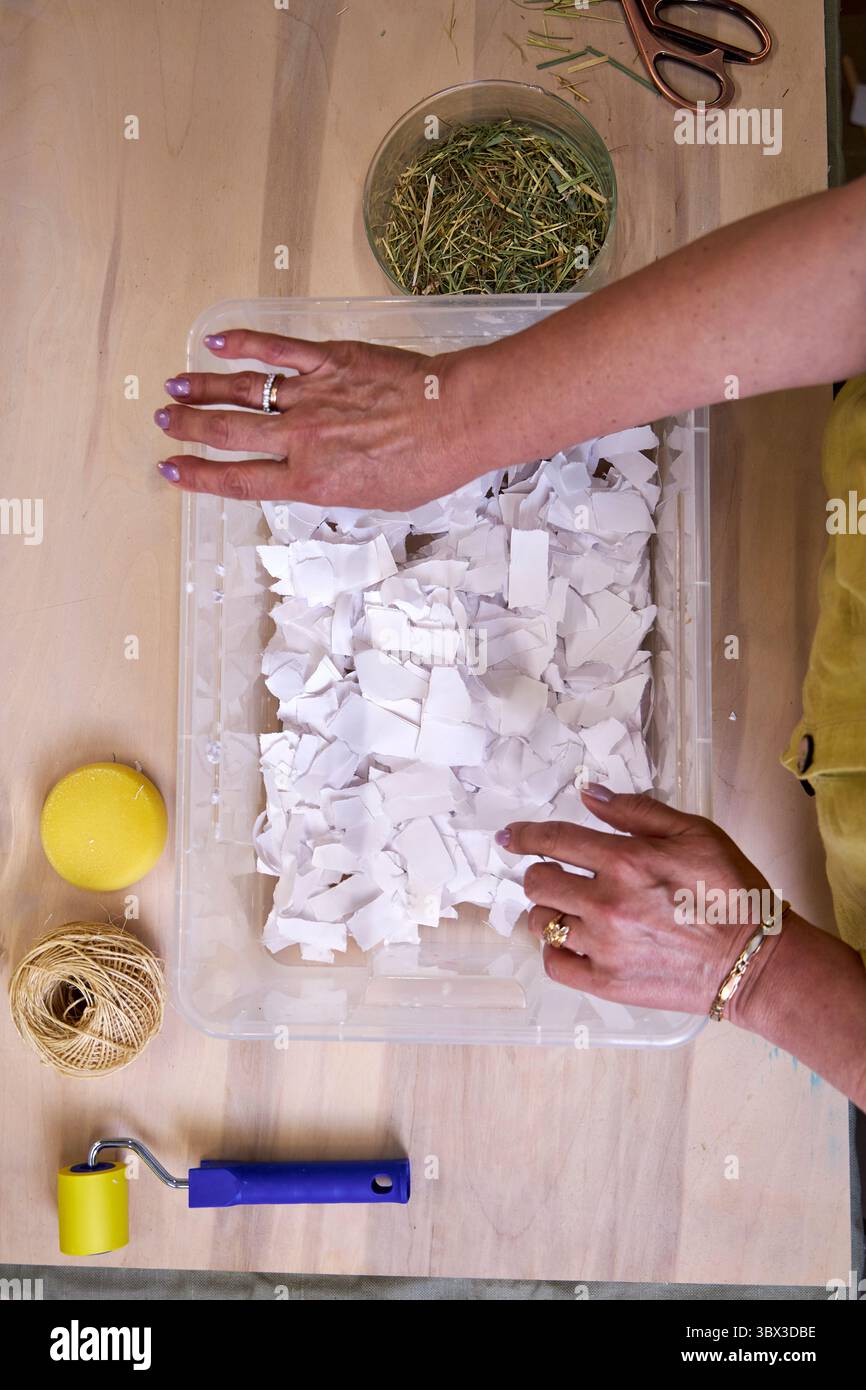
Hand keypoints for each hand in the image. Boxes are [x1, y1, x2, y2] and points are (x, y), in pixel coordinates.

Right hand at [154, 330, 480, 506]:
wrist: (457, 419)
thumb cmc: (427, 464)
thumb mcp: (375, 497)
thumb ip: (334, 484)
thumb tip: (315, 475)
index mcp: (311, 481)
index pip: (238, 481)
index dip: (198, 477)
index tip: (171, 470)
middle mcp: (302, 439)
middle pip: (229, 433)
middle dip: (188, 428)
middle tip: (162, 422)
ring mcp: (312, 396)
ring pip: (242, 391)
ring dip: (203, 389)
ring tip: (174, 387)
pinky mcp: (330, 360)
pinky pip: (277, 350)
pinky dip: (243, 343)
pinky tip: (216, 340)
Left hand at [502, 786, 778, 1018]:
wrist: (753, 961)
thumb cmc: (730, 892)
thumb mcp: (694, 833)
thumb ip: (636, 811)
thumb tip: (589, 794)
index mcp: (625, 861)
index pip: (553, 840)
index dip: (524, 835)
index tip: (509, 836)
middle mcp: (605, 903)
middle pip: (537, 882)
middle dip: (543, 873)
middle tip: (562, 877)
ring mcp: (603, 947)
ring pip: (540, 922)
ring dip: (549, 911)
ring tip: (573, 911)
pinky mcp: (606, 983)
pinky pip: (554, 963)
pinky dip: (557, 950)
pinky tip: (576, 942)